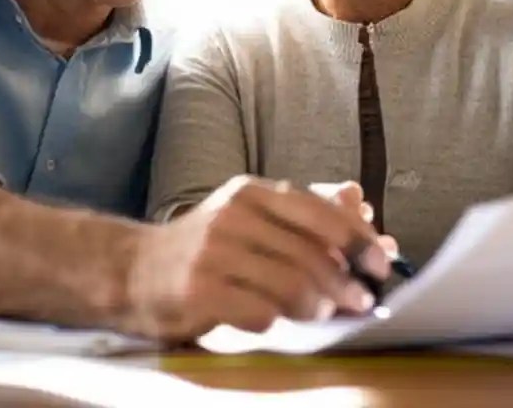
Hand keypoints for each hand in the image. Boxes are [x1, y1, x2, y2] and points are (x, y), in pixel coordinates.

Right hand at [121, 176, 390, 340]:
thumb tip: (363, 204)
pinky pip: (258, 312)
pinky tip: (274, 319)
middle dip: (345, 281)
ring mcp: (213, 253)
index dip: (358, 238)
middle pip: (310, 252)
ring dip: (317, 304)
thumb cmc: (205, 247)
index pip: (319, 211)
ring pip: (290, 284)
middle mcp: (233, 216)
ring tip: (323, 312)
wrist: (132, 270)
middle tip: (362, 300)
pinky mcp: (199, 291)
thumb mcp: (251, 216)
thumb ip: (305, 211)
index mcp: (251, 193)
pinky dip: (276, 319)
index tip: (381, 261)